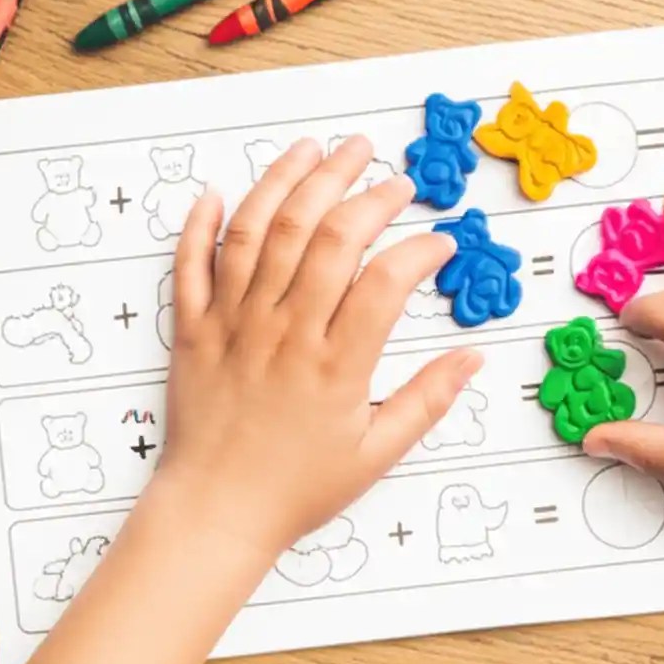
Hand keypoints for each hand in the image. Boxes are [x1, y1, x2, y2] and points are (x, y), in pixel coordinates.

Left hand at [155, 135, 481, 557]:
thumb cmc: (296, 489)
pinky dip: (201, 224)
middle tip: (390, 174)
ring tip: (320, 150)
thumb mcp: (376, 454)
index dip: (419, 249)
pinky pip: (191, 264)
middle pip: (326, 237)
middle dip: (363, 192)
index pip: (385, 281)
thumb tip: (473, 358)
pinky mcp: (194, 330)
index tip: (440, 240)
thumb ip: (427, 401)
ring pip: (261, 232)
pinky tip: (219, 192)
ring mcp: (234, 325)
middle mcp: (285, 332)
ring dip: (292, 181)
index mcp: (335, 364)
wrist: (215, 514)